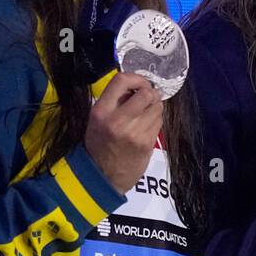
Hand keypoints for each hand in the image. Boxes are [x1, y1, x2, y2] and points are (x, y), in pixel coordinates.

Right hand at [85, 73, 162, 192]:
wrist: (103, 177)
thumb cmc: (99, 145)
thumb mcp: (96, 120)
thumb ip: (113, 101)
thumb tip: (136, 86)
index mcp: (102, 112)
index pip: (122, 80)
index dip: (136, 78)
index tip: (139, 84)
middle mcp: (118, 120)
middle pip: (146, 93)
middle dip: (149, 92)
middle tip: (147, 97)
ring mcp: (135, 133)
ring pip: (157, 107)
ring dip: (155, 106)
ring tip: (147, 111)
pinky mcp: (147, 143)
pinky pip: (159, 121)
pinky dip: (156, 119)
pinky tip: (147, 124)